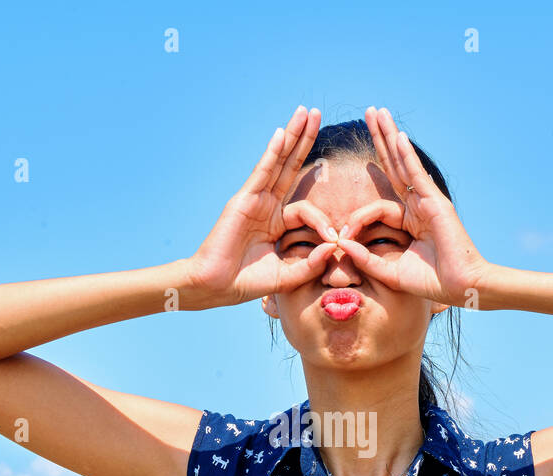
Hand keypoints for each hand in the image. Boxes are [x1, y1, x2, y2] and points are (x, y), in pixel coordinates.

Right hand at [184, 106, 338, 309]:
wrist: (216, 286)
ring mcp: (255, 200)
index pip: (306, 210)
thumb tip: (335, 245)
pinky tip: (282, 134)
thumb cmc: (247, 282)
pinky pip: (262, 172)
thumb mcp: (288, 275)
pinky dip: (272, 152)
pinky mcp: (244, 200)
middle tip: (316, 113)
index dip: (323, 223)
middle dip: (305, 140)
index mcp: (276, 223)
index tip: (336, 239)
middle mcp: (266, 207)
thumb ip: (311, 263)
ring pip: (278, 163)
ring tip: (305, 112)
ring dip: (293, 136)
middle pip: (290, 167)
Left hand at [334, 107, 491, 307]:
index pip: (377, 207)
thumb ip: (365, 258)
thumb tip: (340, 243)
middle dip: (379, 140)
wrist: (461, 287)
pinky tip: (396, 136)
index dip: (356, 219)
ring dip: (389, 136)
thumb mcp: (389, 271)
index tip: (340, 237)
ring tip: (377, 112)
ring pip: (402, 164)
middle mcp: (418, 206)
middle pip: (393, 167)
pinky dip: (406, 155)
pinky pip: (416, 175)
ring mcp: (427, 201)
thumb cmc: (431, 283)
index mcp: (409, 221)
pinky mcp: (435, 202)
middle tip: (368, 113)